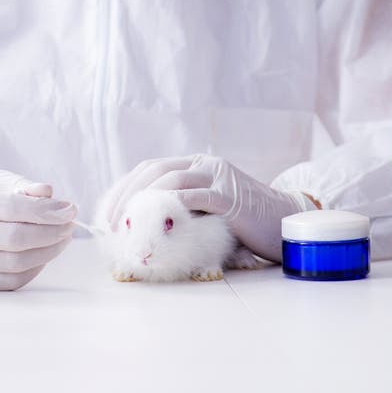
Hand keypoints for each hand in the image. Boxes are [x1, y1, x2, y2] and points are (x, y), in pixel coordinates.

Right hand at [0, 168, 77, 289]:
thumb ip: (20, 186)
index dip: (44, 210)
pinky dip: (33, 269)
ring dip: (47, 252)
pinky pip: (8, 282)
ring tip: (63, 238)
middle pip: (15, 239)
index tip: (70, 208)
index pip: (10, 207)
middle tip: (70, 224)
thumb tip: (50, 194)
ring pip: (15, 264)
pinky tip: (44, 255)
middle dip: (51, 232)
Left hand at [105, 154, 312, 261]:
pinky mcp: (230, 196)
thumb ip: (183, 208)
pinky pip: (196, 196)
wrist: (285, 222)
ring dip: (144, 200)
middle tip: (111, 220)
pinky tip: (158, 217)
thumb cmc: (244, 223)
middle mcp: (205, 164)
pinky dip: (174, 203)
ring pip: (172, 178)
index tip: (107, 211)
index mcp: (196, 165)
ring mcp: (218, 177)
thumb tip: (141, 227)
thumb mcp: (207, 209)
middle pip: (155, 170)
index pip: (151, 167)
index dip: (125, 186)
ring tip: (128, 223)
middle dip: (127, 193)